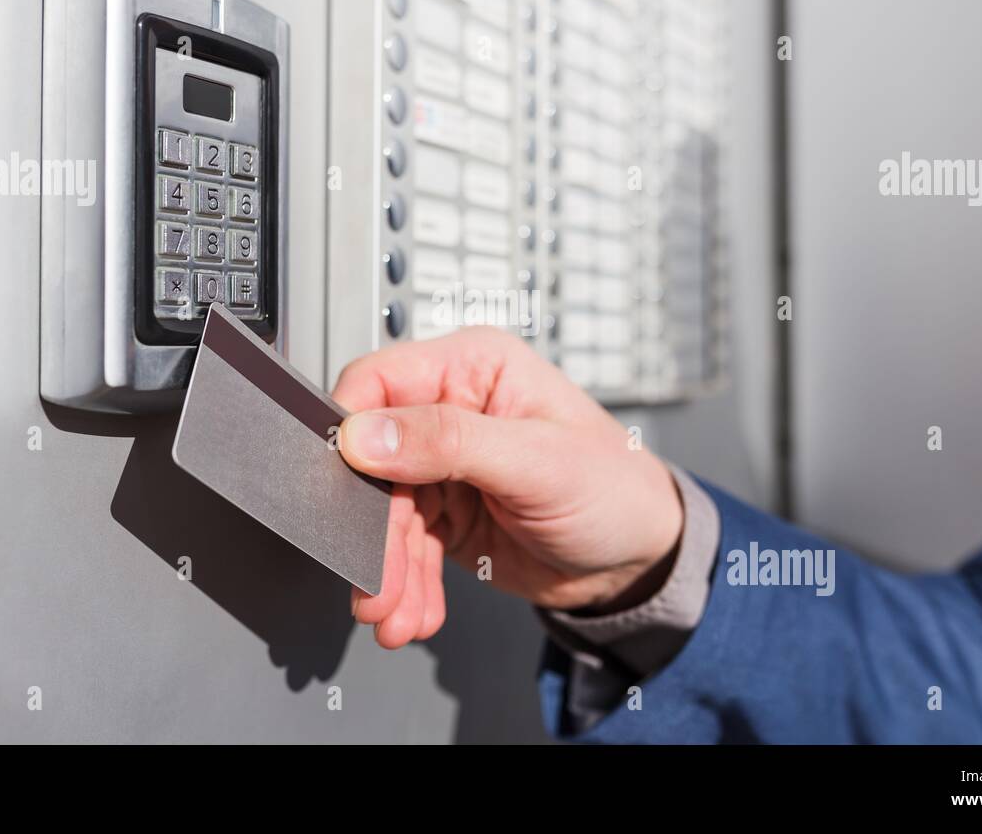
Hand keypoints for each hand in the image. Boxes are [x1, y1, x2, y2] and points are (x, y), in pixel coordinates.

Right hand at [332, 327, 683, 648]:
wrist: (640, 561)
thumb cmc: (616, 490)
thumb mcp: (538, 461)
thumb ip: (449, 441)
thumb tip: (365, 434)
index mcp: (473, 368)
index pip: (379, 382)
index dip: (351, 431)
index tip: (341, 488)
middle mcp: (451, 409)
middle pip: (372, 460)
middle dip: (372, 529)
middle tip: (374, 581)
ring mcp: (443, 465)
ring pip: (382, 513)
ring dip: (385, 570)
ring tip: (393, 614)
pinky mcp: (443, 513)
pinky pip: (403, 548)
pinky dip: (404, 585)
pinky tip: (415, 613)